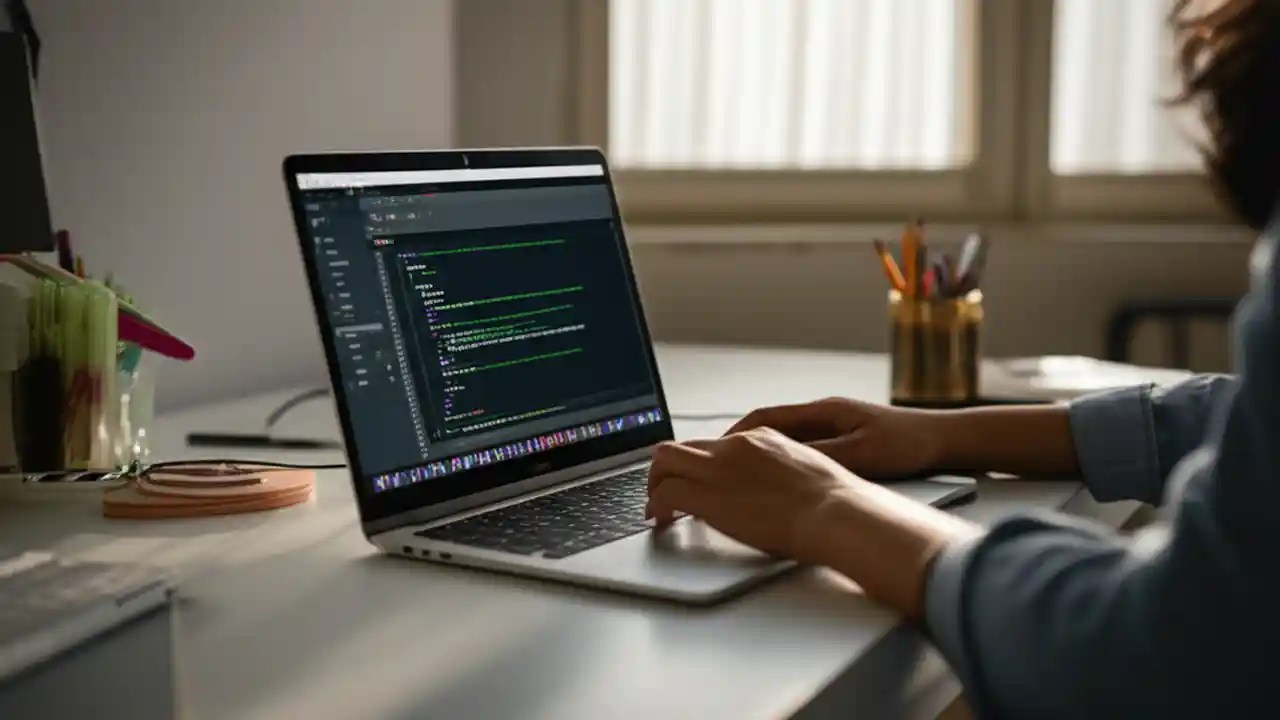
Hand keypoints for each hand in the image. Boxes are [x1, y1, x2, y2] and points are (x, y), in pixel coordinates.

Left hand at [646, 427, 979, 619]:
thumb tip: (777, 494)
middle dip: (666, 469)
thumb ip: (782, 476)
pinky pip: (665, 493)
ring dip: (655, 484)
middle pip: (682, 445)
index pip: (715, 444)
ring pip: (663, 461)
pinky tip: (661, 521)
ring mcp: (718, 467)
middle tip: (663, 491)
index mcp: (761, 438)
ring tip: (656, 507)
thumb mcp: (809, 474)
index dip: (700, 464)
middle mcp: (734, 446)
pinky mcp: (707, 493)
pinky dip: (656, 506)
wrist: (836, 512)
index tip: (697, 480)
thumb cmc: (835, 504)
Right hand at [727, 398, 946, 479]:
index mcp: (823, 412)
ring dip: (762, 457)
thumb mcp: (861, 453)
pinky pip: (804, 452)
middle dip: (740, 446)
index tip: (714, 452)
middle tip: (717, 468)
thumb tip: (781, 463)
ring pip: (786, 441)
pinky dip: (785, 465)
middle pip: (769, 428)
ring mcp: (835, 428)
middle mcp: (824, 416)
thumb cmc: (908, 444)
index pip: (764, 418)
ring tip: (741, 480)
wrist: (946, 440)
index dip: (735, 434)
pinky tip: (782, 485)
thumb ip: (821, 457)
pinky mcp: (847, 443)